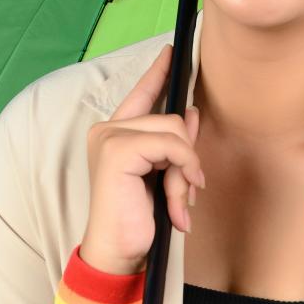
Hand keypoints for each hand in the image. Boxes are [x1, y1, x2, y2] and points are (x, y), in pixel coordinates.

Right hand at [81, 42, 203, 275]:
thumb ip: (177, 146)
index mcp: (115, 133)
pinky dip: (184, 170)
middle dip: (188, 159)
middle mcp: (107, 129)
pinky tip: (179, 200)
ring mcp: (110, 137)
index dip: (159, 72)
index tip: (173, 51)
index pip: (142, 94)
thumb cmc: (138, 218)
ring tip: (179, 204)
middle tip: (186, 194)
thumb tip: (195, 114)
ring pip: (175, 131)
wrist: (119, 252)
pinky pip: (171, 145)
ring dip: (187, 171)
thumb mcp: (164, 177)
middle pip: (173, 119)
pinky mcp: (118, 150)